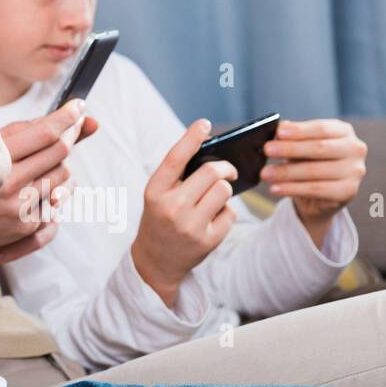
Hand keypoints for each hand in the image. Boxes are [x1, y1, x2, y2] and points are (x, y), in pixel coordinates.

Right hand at [0, 100, 98, 265]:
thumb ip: (28, 128)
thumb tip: (81, 113)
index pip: (43, 134)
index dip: (67, 117)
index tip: (79, 106)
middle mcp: (7, 183)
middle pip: (59, 153)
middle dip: (72, 133)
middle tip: (76, 123)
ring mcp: (18, 208)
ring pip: (64, 178)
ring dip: (61, 166)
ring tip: (47, 163)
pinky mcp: (25, 228)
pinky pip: (59, 206)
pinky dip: (55, 195)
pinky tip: (44, 189)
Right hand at [130, 119, 236, 306]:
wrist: (155, 261)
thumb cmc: (160, 219)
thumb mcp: (158, 196)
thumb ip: (178, 177)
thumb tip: (213, 156)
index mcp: (155, 191)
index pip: (175, 158)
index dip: (190, 138)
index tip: (204, 124)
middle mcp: (171, 207)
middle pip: (212, 172)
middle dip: (225, 168)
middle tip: (229, 169)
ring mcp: (190, 225)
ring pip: (225, 191)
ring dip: (225, 191)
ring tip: (216, 198)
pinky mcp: (208, 240)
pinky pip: (231, 213)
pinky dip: (226, 213)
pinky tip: (214, 219)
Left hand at [261, 118, 365, 247]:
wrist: (317, 193)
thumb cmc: (306, 160)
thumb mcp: (299, 146)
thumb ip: (290, 137)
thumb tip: (276, 131)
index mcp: (343, 131)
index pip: (321, 128)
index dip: (299, 131)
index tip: (278, 132)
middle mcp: (355, 149)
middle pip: (320, 148)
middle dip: (290, 149)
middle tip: (266, 150)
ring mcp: (355, 171)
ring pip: (316, 171)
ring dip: (286, 172)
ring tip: (265, 173)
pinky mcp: (349, 191)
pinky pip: (316, 190)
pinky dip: (292, 189)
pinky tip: (275, 188)